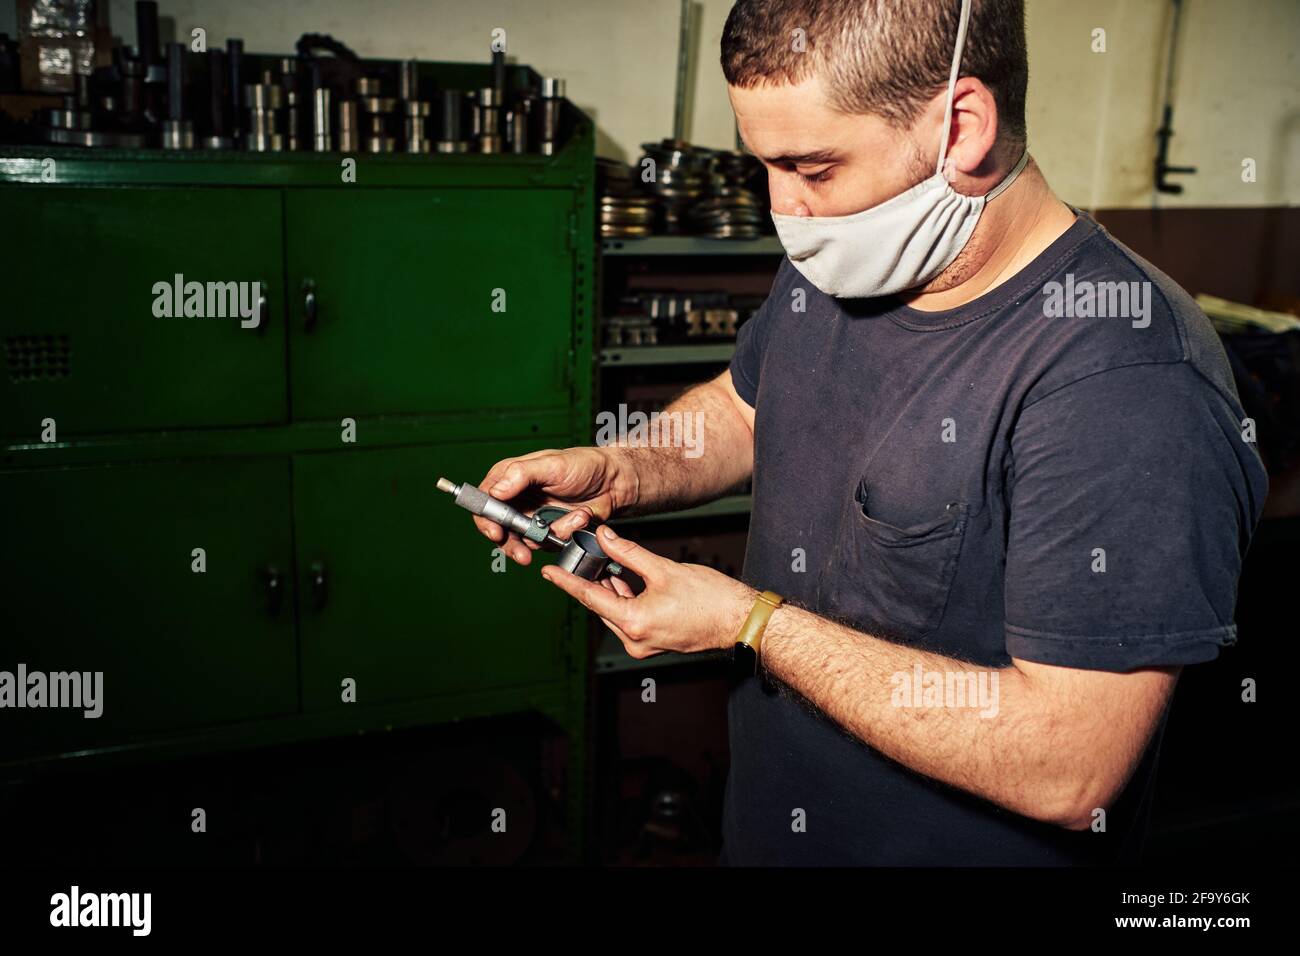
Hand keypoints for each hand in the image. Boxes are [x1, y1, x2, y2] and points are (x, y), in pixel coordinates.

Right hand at [473, 447, 633, 564]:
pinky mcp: (549, 530)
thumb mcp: (552, 464)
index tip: (495, 532)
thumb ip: (520, 475)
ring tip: (568, 524)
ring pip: (523, 541)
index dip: (485, 518)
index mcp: (511, 477)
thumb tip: (495, 491)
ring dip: (546, 537)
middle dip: (511, 543)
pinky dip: (564, 534)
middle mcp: (518, 498)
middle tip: (522, 555)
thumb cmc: (584, 465)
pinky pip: (547, 543)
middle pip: (498, 528)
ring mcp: (533, 516)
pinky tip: (580, 518)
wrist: (615, 482)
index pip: (485, 500)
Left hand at [540, 523, 755, 658]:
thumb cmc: (711, 599)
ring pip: (614, 612)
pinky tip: (623, 581)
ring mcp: (644, 644)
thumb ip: (629, 553)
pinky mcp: (653, 643)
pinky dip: (624, 600)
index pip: (589, 597)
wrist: (739, 621)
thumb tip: (605, 538)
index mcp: (634, 621)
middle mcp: (635, 639)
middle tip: (581, 557)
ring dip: (608, 590)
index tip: (548, 572)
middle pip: (600, 605)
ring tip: (604, 564)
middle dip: (590, 581)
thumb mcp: (663, 569)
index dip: (567, 582)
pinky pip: (628, 618)